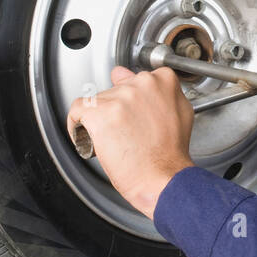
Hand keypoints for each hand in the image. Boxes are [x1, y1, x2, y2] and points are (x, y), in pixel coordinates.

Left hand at [66, 66, 194, 218]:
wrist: (162, 178)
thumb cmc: (171, 154)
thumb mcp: (180, 113)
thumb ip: (163, 94)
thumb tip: (143, 82)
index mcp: (162, 80)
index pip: (133, 78)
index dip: (129, 99)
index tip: (129, 113)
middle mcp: (141, 84)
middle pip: (115, 89)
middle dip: (116, 110)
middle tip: (123, 132)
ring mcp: (120, 98)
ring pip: (97, 101)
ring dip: (100, 119)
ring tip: (111, 139)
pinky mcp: (100, 113)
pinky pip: (77, 109)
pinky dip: (77, 124)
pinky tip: (86, 136)